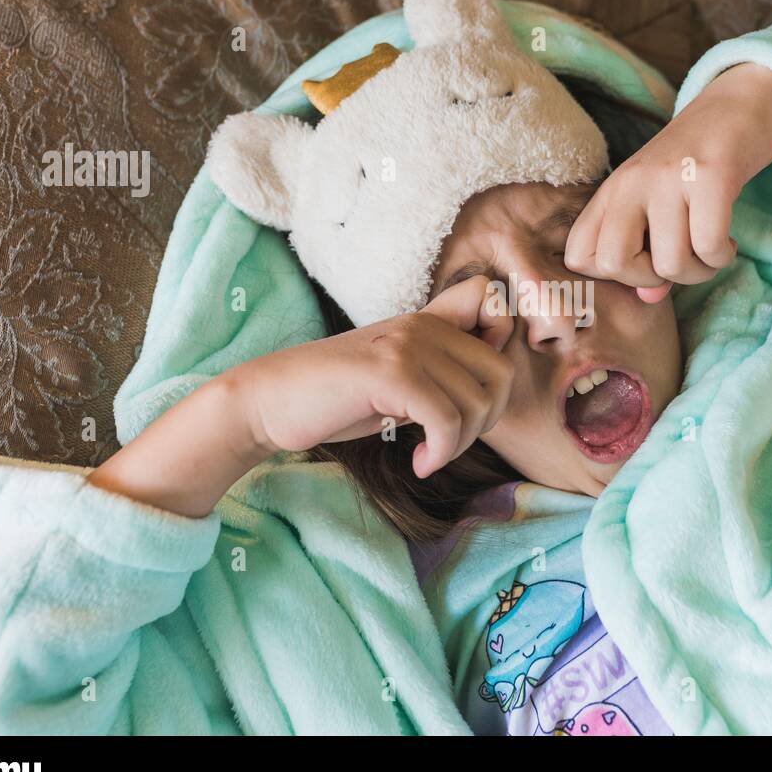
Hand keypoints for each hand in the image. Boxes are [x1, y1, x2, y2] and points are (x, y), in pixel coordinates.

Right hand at [238, 275, 514, 477]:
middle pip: (501, 371)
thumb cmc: (337, 398)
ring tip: (430, 454)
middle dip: (487, 419)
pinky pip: (447, 420)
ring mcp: (406, 345)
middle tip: (451, 441)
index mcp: (427, 320)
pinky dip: (441, 452)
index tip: (472, 391)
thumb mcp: (398, 377)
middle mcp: (422, 325)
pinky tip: (419, 463)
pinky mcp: (389, 373)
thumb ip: (440, 371)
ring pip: (477, 402)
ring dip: (460, 443)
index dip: (501, 350)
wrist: (270, 401)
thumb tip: (494, 390)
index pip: (496, 307)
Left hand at [564, 61, 771, 300]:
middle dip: (654, 278)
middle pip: (614, 264)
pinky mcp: (712, 174)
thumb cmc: (693, 166)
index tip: (646, 261)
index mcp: (612, 191)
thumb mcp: (659, 205)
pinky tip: (729, 241)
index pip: (579, 256)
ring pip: (670, 263)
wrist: (736, 103)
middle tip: (680, 260)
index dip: (613, 275)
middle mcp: (632, 182)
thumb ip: (647, 252)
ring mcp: (669, 177)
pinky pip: (709, 245)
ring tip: (711, 248)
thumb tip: (649, 296)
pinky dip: (722, 256)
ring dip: (699, 269)